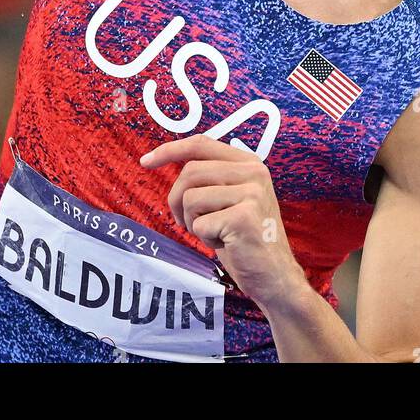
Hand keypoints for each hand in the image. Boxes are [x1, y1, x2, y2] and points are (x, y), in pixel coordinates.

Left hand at [141, 136, 307, 311]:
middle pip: (190, 171)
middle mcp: (253, 172)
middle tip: (187, 222)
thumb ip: (211, 176)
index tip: (145, 161)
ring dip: (194, 221)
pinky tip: (225, 244)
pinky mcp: (243, 217)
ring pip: (191, 197)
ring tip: (215, 232)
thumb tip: (167, 161)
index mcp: (249, 163)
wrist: (274, 276)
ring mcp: (251, 193)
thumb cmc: (244, 239)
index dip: (170, 150)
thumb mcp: (231, 198)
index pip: (201, 143)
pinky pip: (200, 223)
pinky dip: (205, 238)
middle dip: (177, 200)